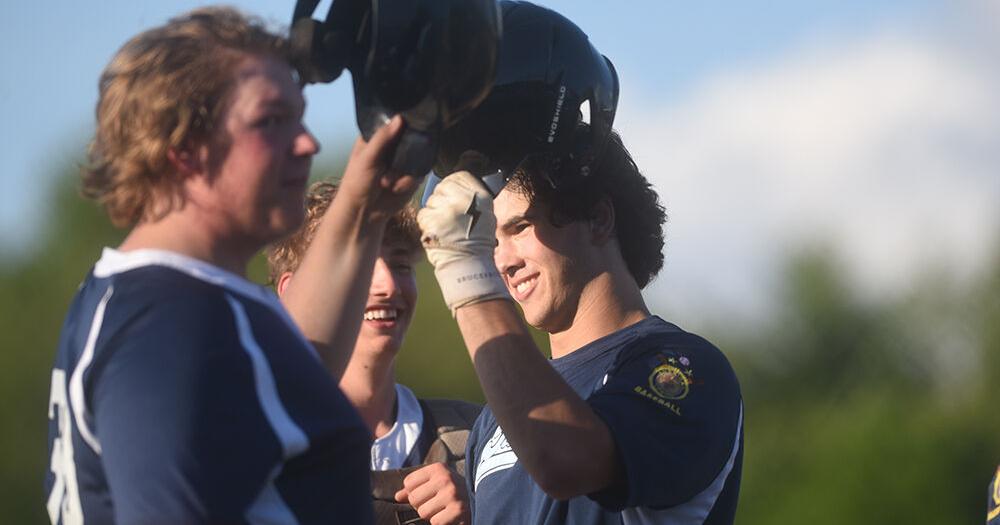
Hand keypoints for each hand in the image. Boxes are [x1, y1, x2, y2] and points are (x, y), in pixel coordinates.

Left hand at [337, 116, 422, 222]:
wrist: (364, 213)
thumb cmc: (357, 182)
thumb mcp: (367, 158)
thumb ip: (382, 139)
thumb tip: (400, 118)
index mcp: (377, 137)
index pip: (394, 121)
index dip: (403, 121)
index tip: (409, 124)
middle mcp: (392, 146)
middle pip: (410, 137)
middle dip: (406, 150)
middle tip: (397, 160)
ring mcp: (403, 161)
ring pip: (417, 156)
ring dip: (404, 171)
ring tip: (386, 183)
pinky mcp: (412, 176)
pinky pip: (419, 172)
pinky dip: (408, 182)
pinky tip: (396, 189)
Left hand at [394, 462, 470, 524]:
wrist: (483, 497)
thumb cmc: (454, 490)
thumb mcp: (437, 482)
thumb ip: (416, 487)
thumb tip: (397, 497)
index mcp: (438, 468)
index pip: (409, 483)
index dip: (414, 492)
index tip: (428, 493)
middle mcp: (445, 479)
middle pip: (414, 499)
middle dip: (422, 505)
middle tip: (437, 503)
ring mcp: (452, 495)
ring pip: (423, 512)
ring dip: (431, 515)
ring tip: (444, 510)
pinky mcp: (457, 511)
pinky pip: (435, 522)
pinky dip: (441, 522)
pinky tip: (450, 516)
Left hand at [417, 171, 508, 313]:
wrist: (469, 266)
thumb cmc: (477, 243)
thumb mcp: (485, 215)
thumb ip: (471, 198)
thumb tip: (453, 188)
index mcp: (480, 196)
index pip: (459, 176)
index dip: (452, 185)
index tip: (450, 195)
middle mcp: (464, 200)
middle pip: (442, 186)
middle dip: (441, 199)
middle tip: (447, 216)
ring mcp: (447, 210)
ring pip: (431, 201)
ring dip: (433, 212)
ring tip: (444, 227)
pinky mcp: (432, 221)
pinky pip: (423, 214)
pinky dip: (426, 224)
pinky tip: (437, 232)